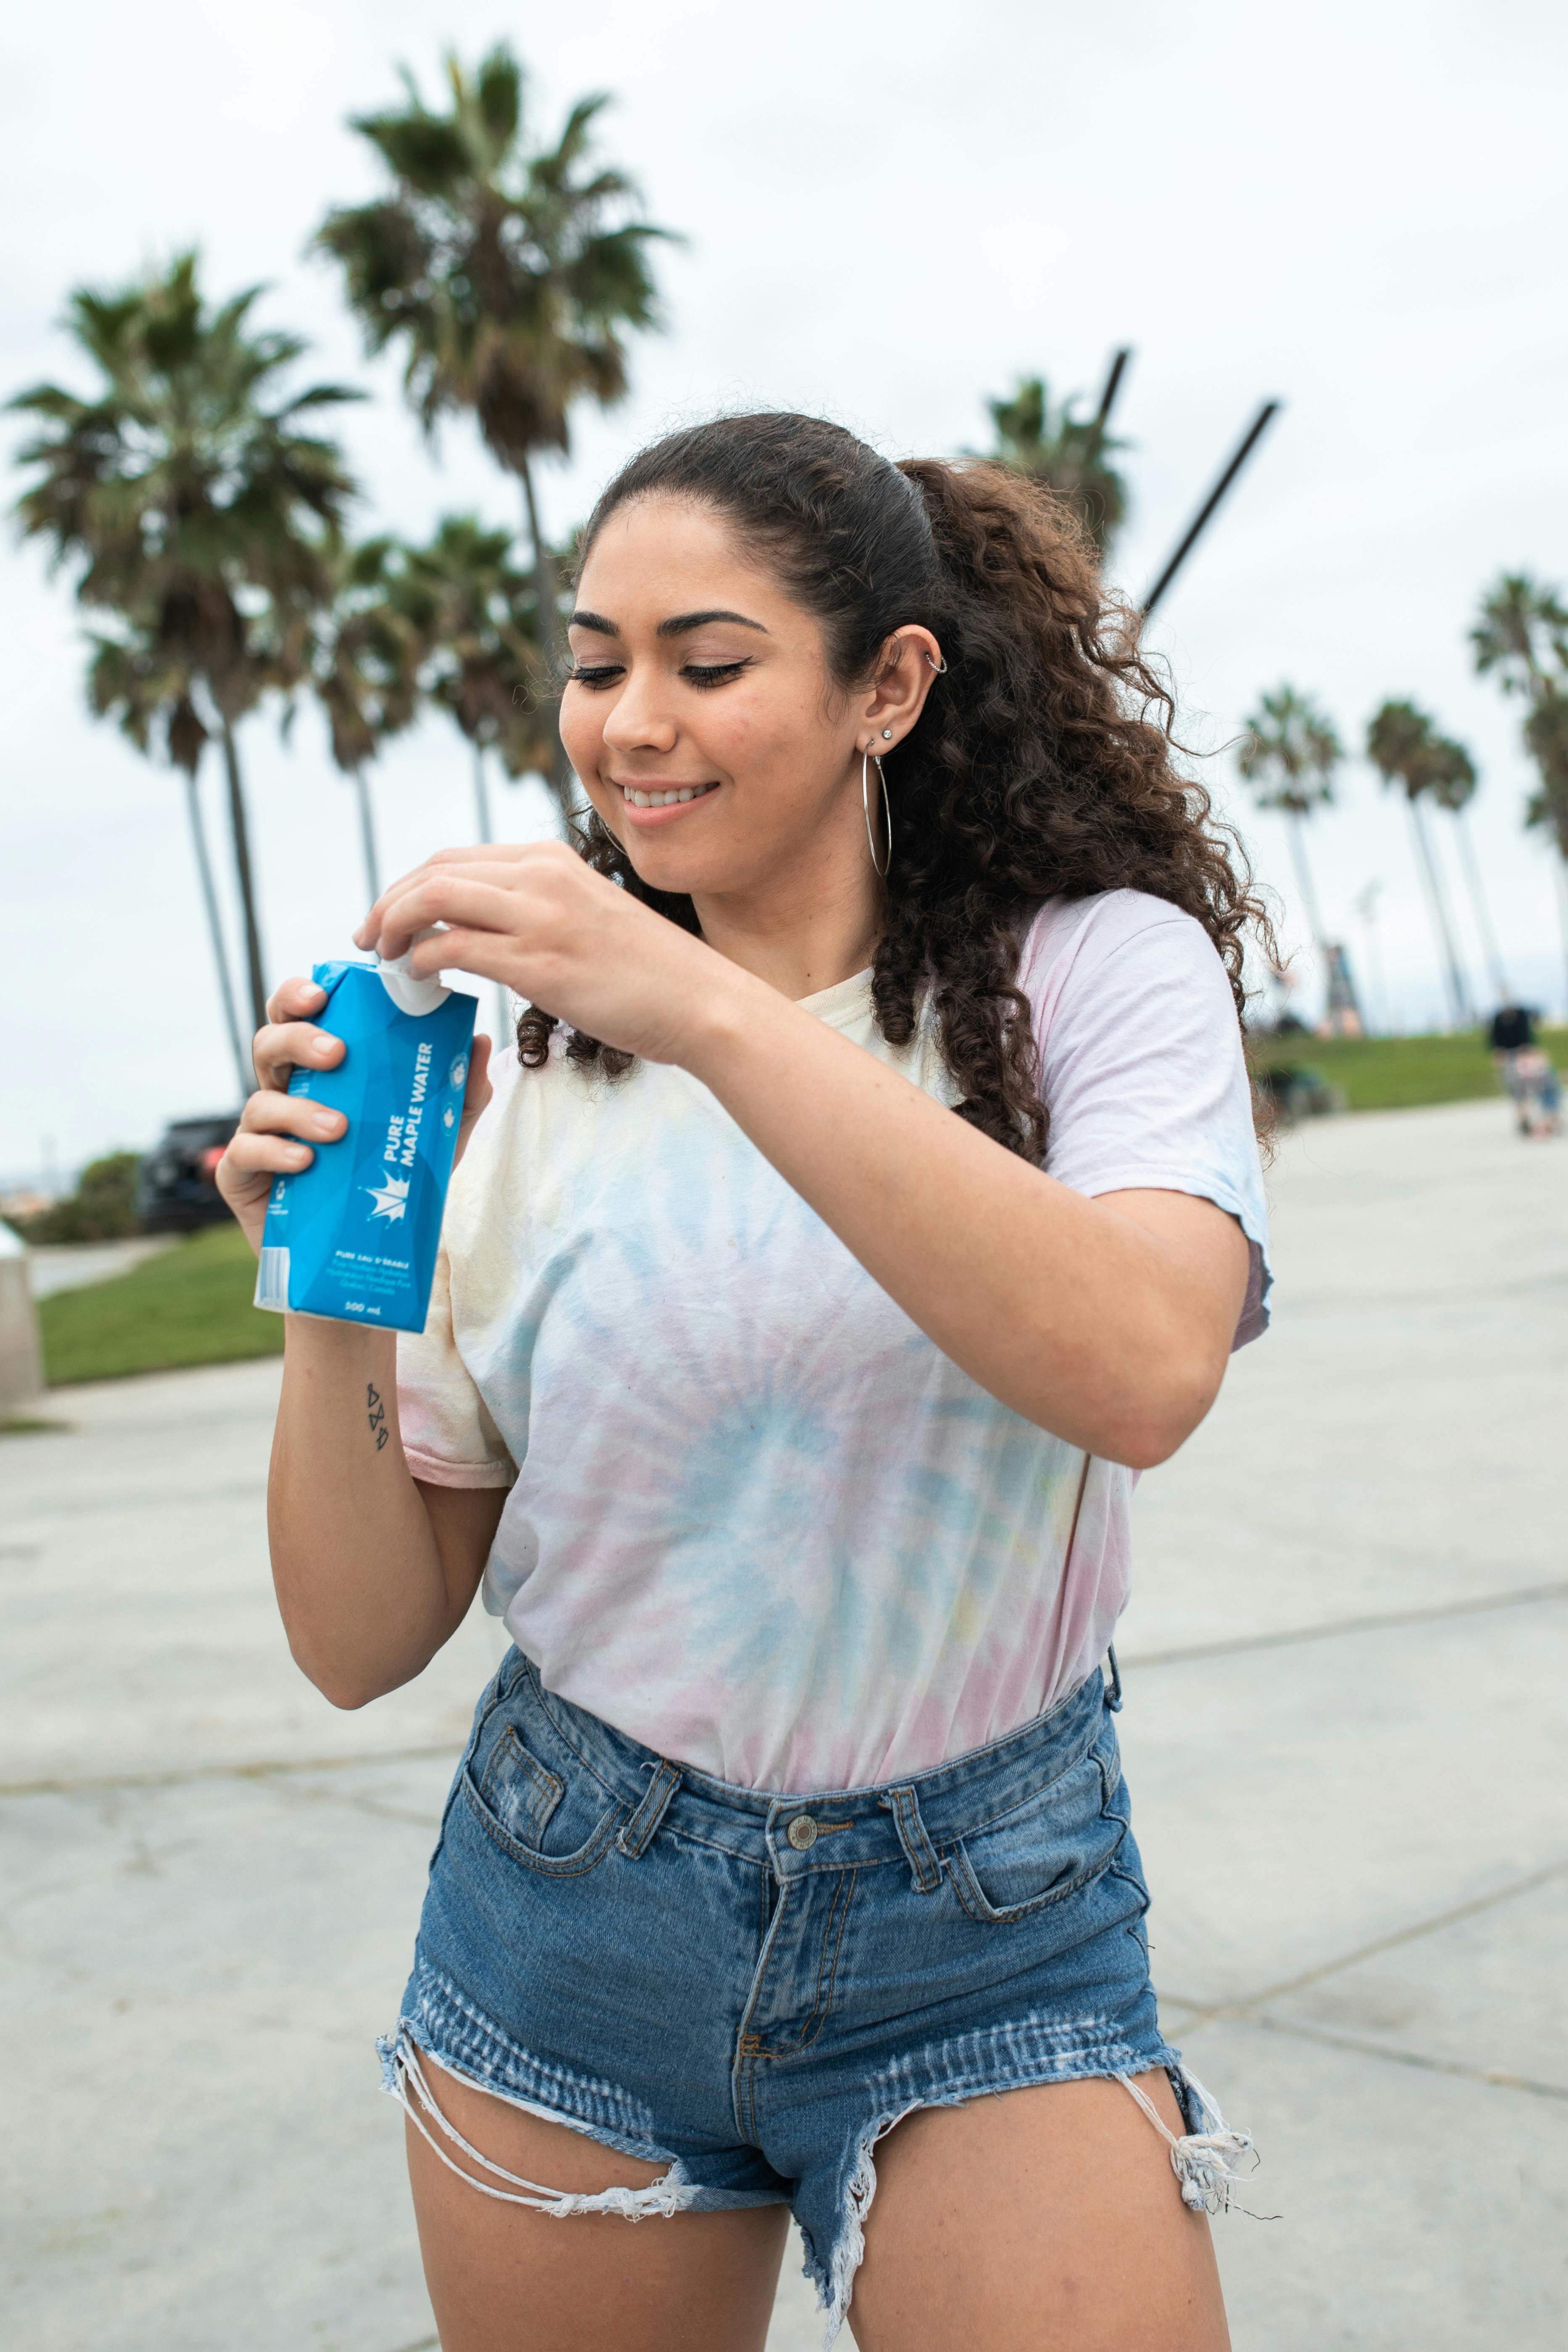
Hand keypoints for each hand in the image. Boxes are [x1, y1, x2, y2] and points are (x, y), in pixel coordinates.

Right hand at [217, 976, 493, 1255]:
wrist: (364, 1251)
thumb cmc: (392, 1178)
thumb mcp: (437, 1134)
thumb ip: (460, 1091)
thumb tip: (481, 1042)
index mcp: (318, 1072)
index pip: (296, 1017)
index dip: (297, 996)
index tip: (321, 994)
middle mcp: (283, 1093)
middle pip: (268, 1044)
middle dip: (297, 1039)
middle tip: (337, 1053)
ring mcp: (258, 1133)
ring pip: (259, 1100)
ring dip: (298, 1109)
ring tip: (337, 1127)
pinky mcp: (241, 1175)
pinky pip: (244, 1152)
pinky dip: (274, 1151)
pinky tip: (305, 1160)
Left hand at [354, 841, 740, 1065]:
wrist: (700, 1001)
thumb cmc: (648, 971)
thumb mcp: (587, 914)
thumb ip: (537, 908)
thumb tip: (482, 927)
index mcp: (551, 860)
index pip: (455, 858)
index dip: (408, 885)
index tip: (389, 916)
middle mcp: (541, 877)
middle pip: (434, 871)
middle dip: (387, 902)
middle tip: (369, 937)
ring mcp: (539, 917)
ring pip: (433, 900)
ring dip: (394, 926)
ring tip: (383, 957)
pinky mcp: (538, 962)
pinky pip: (453, 947)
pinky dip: (422, 959)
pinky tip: (417, 978)